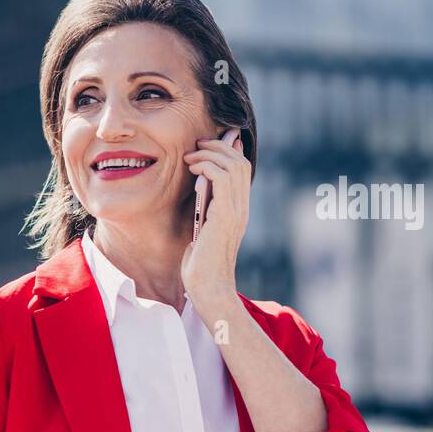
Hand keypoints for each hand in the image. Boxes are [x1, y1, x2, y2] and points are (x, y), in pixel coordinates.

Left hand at [181, 128, 249, 304]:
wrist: (208, 287)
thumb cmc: (201, 265)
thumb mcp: (202, 229)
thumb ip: (205, 208)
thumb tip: (198, 188)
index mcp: (238, 209)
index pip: (242, 169)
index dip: (228, 150)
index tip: (207, 144)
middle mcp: (242, 207)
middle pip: (240, 161)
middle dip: (218, 146)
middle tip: (196, 145)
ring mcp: (236, 211)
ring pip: (233, 165)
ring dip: (209, 154)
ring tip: (190, 157)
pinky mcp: (225, 215)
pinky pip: (221, 178)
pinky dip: (206, 166)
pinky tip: (192, 169)